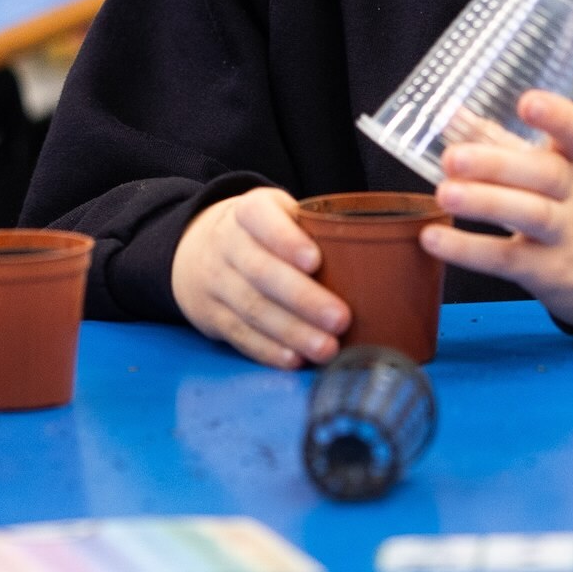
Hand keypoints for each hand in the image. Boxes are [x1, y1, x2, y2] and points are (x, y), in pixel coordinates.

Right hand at [171, 186, 347, 368]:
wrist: (197, 249)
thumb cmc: (261, 234)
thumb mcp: (278, 213)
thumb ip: (314, 228)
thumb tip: (375, 259)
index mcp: (248, 212)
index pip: (260, 218)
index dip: (285, 239)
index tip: (315, 261)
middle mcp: (226, 244)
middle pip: (261, 272)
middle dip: (303, 299)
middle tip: (341, 319)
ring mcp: (215, 281)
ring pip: (252, 308)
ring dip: (292, 332)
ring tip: (327, 348)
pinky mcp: (211, 316)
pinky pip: (240, 334)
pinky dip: (268, 350)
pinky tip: (294, 360)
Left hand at [423, 92, 572, 327]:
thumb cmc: (559, 202)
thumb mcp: (543, 168)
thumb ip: (498, 141)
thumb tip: (450, 114)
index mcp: (572, 159)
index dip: (558, 117)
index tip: (527, 103)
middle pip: (547, 175)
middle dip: (498, 164)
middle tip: (453, 158)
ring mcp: (564, 234)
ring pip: (532, 216)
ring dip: (484, 203)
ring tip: (444, 195)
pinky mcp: (545, 270)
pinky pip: (507, 259)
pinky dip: (468, 250)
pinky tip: (433, 238)